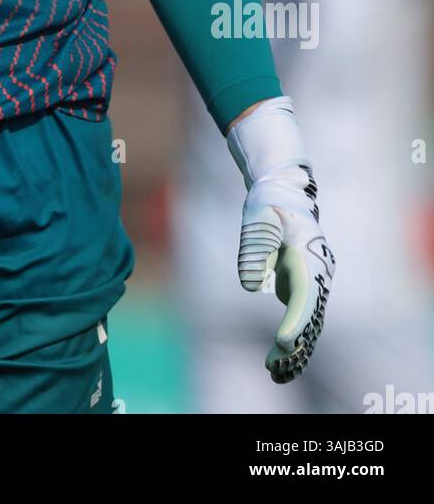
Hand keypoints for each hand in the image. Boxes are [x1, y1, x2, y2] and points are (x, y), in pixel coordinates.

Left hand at [228, 96, 334, 382]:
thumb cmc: (268, 204)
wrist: (281, 193)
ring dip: (294, 351)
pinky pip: (300, 322)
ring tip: (273, 374)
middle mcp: (317, 274)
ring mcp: (312, 283)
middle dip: (295, 344)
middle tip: (273, 366)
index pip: (306, 296)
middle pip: (311, 317)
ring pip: (308, 325)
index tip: (284, 342)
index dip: (296, 321)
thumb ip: (255, 247)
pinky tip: (276, 365)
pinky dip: (291, 343)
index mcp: (309, 255)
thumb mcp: (258, 217)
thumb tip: (251, 285)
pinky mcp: (302, 290)